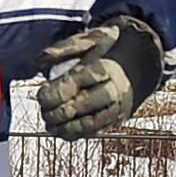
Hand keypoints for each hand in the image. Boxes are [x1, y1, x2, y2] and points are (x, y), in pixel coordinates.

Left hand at [35, 16, 161, 137]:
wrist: (138, 63)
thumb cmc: (107, 51)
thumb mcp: (88, 42)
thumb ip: (63, 49)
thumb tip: (37, 60)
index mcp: (104, 68)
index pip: (77, 83)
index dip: (56, 92)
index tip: (41, 96)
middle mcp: (112, 89)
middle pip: (83, 104)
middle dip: (58, 111)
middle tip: (44, 110)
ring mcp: (115, 107)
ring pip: (88, 123)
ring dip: (64, 126)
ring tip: (49, 123)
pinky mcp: (114, 120)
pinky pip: (94, 132)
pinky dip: (75, 134)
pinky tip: (59, 131)